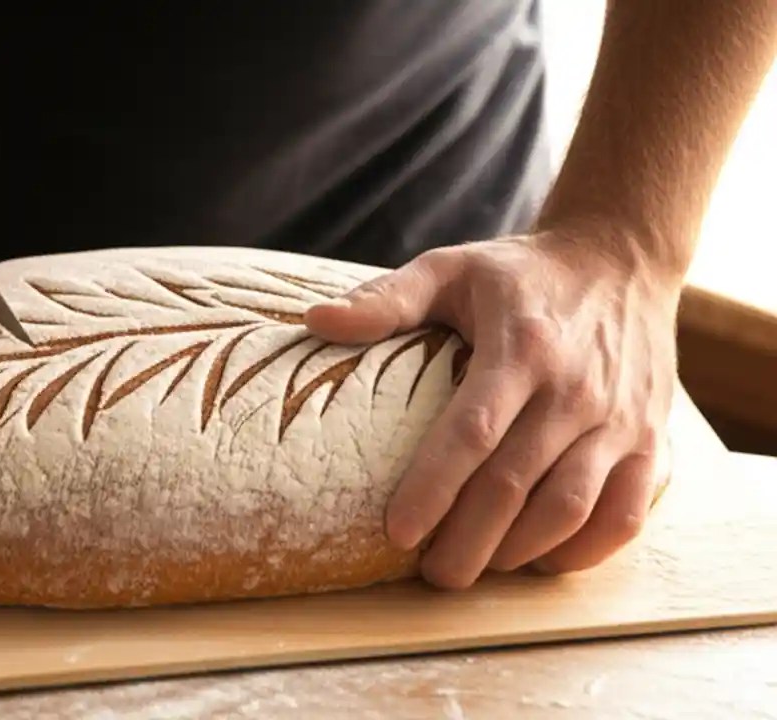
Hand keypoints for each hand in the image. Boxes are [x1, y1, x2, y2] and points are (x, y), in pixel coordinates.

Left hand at [304, 231, 679, 588]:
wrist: (621, 259)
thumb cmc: (521, 274)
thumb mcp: (450, 268)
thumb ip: (386, 299)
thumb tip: (315, 322)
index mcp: (520, 347)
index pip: (473, 430)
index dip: (434, 486)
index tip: (397, 531)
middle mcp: (575, 388)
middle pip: (516, 483)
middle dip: (468, 540)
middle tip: (429, 574)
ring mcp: (620, 419)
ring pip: (570, 507)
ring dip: (520, 551)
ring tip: (475, 569)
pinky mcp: (651, 441)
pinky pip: (624, 514)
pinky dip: (583, 551)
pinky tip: (540, 561)